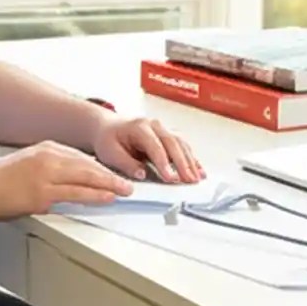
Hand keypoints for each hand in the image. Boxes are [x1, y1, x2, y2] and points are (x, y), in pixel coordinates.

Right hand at [0, 141, 133, 218]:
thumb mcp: (26, 163)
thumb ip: (48, 167)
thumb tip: (69, 177)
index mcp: (44, 148)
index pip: (79, 156)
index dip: (98, 166)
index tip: (111, 174)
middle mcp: (48, 157)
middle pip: (87, 165)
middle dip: (109, 175)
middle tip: (127, 182)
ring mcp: (46, 175)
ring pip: (86, 178)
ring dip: (109, 185)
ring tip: (124, 190)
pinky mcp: (43, 193)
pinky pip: (76, 193)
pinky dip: (95, 195)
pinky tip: (107, 197)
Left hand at [91, 116, 205, 183]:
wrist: (108, 127)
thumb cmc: (109, 139)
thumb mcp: (110, 153)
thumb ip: (126, 164)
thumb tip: (142, 174)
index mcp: (139, 127)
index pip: (155, 146)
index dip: (164, 163)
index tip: (170, 178)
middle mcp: (154, 125)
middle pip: (172, 143)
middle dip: (182, 163)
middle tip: (189, 180)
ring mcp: (163, 129)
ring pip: (181, 144)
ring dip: (190, 161)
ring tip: (196, 178)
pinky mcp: (167, 136)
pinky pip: (183, 146)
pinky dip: (191, 159)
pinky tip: (198, 170)